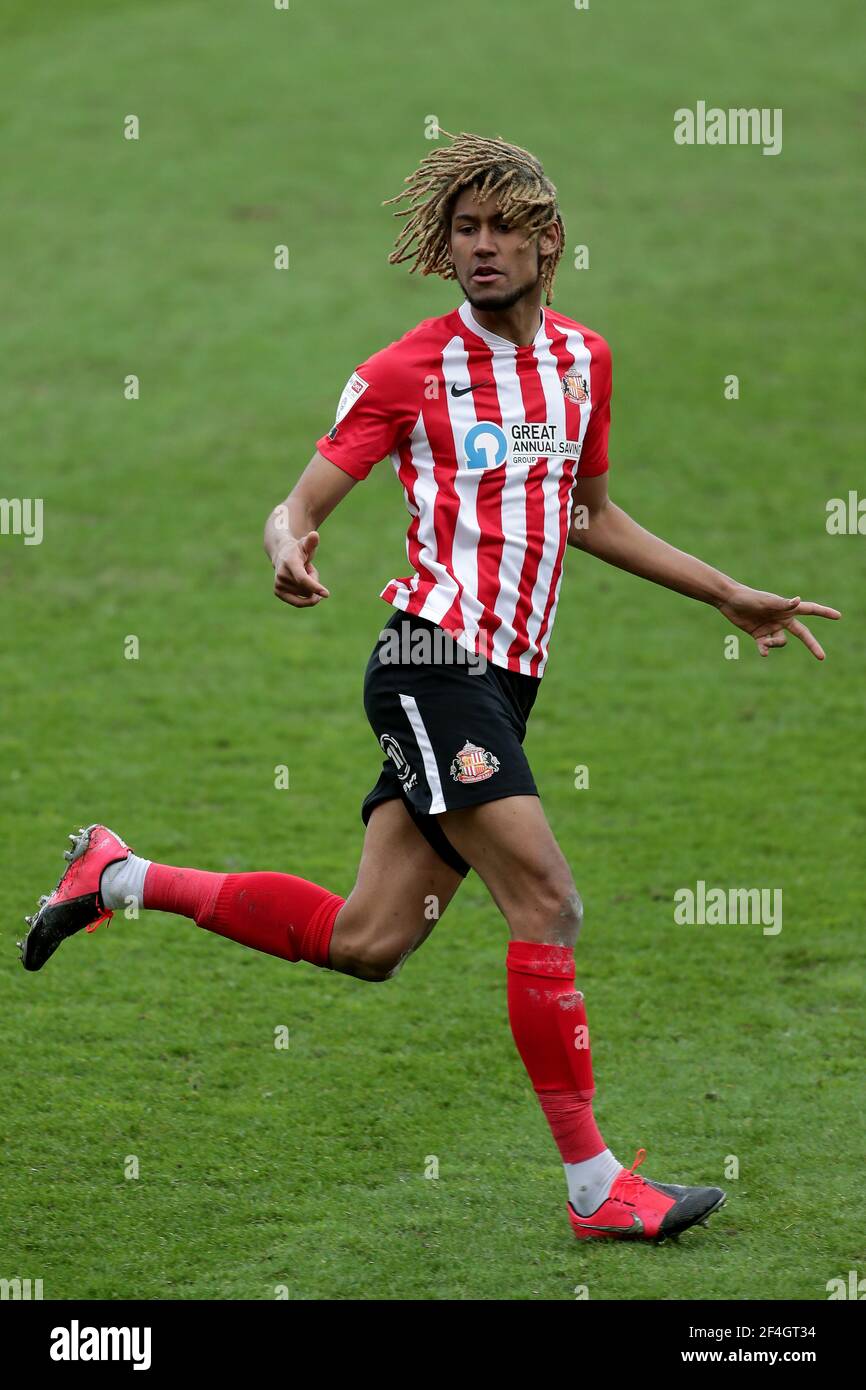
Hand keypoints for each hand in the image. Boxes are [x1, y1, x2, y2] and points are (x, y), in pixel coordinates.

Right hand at [272, 531, 329, 607]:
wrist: (282, 554)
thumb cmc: (298, 549)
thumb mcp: (306, 544)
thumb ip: (311, 541)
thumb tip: (314, 535)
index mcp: (289, 563)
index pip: (303, 579)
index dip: (315, 587)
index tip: (326, 594)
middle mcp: (281, 575)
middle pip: (308, 589)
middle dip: (314, 581)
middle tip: (307, 569)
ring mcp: (278, 584)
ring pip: (306, 595)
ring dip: (309, 587)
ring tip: (302, 574)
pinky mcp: (277, 592)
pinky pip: (298, 603)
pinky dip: (306, 599)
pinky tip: (306, 590)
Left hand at [717, 585, 840, 659]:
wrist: (729, 601)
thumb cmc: (749, 597)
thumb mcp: (766, 601)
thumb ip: (782, 603)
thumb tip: (799, 601)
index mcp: (787, 608)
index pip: (810, 610)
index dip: (824, 613)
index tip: (838, 616)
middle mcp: (782, 619)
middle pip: (802, 634)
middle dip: (812, 645)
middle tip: (822, 657)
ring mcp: (771, 627)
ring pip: (781, 642)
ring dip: (774, 644)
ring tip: (765, 641)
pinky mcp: (759, 635)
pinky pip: (766, 647)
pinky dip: (765, 650)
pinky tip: (763, 652)